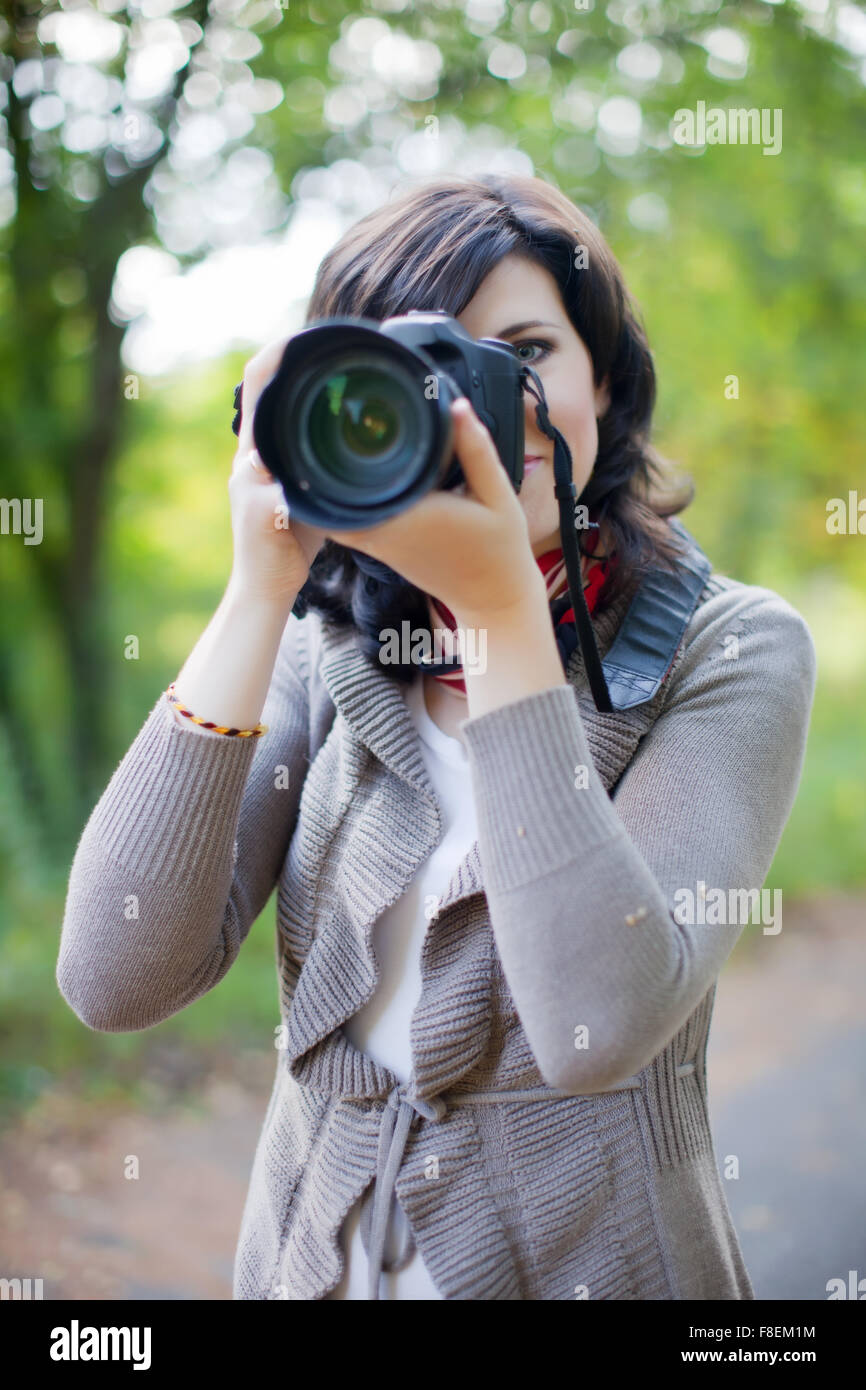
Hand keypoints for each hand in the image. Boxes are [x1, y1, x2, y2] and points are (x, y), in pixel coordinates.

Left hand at [228, 339, 326, 603]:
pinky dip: (328, 419)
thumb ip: (275, 490)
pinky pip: (311, 435)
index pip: (259, 382)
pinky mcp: (296, 477)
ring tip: (348, 371)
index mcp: (254, 451)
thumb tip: (274, 460)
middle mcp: (262, 449)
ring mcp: (278, 462)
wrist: (268, 586)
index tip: (305, 336)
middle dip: (303, 359)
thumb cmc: (266, 555)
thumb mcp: (271, 518)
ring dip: (315, 386)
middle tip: (337, 346)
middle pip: (277, 386)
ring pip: (294, 408)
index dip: (279, 352)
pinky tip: (352, 421)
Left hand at [323, 398, 544, 625]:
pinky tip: (356, 481)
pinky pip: (352, 526)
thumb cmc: (500, 550)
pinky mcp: (385, 554)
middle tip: (326, 430)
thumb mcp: (498, 495)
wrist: (495, 600)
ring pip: (336, 516)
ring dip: (331, 489)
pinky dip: (346, 505)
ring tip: (337, 451)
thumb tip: (457, 406)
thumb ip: (477, 451)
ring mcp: (382, 547)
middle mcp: (388, 533)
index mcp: (412, 515)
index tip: (335, 426)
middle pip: (331, 500)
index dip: (335, 457)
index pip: (353, 485)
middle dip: (324, 468)